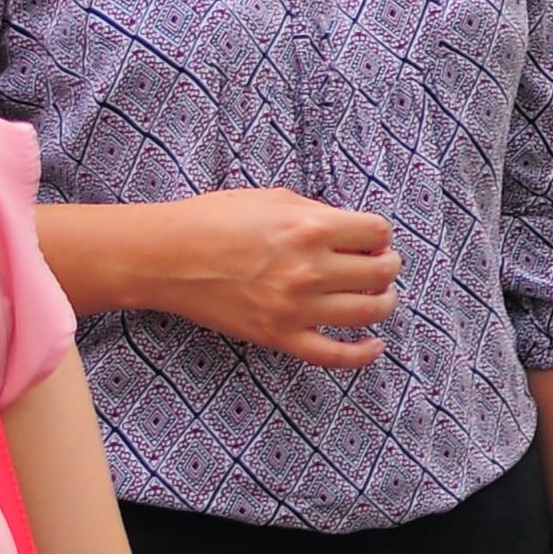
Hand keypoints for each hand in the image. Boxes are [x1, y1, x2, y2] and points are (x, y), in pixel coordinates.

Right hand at [136, 191, 399, 366]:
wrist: (165, 257)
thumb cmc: (215, 219)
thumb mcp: (274, 198)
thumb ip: (319, 213)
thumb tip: (354, 232)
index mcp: (312, 228)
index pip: (378, 233)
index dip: (379, 234)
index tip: (372, 238)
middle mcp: (310, 269)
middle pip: (380, 272)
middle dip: (387, 266)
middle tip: (381, 264)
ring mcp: (295, 307)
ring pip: (368, 312)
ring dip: (384, 302)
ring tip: (381, 296)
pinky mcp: (278, 336)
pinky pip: (333, 355)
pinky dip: (361, 355)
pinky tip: (374, 347)